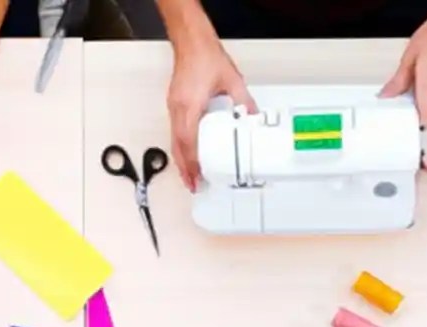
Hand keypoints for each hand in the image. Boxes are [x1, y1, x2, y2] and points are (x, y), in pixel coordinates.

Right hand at [167, 36, 253, 189]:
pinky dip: (180, 145)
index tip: (196, 177)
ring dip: (181, 159)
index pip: (188, 142)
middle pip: (178, 146)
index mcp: (190, 106)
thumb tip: (252, 117)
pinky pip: (174, 130)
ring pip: (174, 140)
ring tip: (189, 175)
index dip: (191, 163)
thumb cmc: (205, 57)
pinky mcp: (175, 103)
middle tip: (192, 185)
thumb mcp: (232, 81)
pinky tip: (187, 152)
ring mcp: (174, 106)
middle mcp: (178, 108)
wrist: (191, 41)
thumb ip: (244, 101)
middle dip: (184, 168)